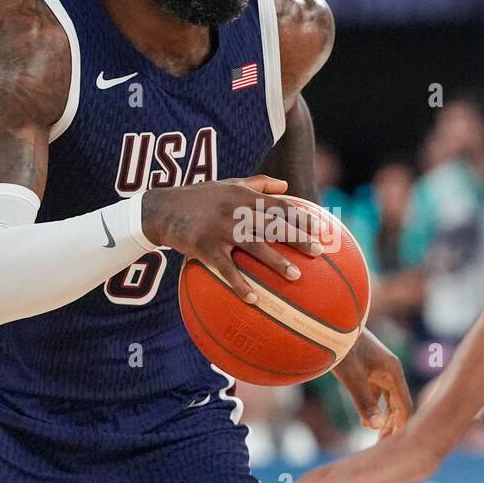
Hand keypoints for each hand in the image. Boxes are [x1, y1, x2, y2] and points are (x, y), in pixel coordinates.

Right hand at [141, 175, 321, 301]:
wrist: (161, 209)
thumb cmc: (198, 197)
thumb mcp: (228, 184)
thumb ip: (259, 183)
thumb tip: (286, 185)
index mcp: (244, 195)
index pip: (280, 205)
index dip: (302, 216)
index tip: (322, 227)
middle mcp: (235, 210)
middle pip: (273, 225)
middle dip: (297, 237)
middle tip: (318, 252)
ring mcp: (220, 229)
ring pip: (254, 246)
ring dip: (276, 262)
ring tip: (296, 276)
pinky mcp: (204, 247)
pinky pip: (225, 269)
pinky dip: (239, 284)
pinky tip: (253, 299)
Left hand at [332, 329, 412, 437]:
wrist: (329, 322)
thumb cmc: (342, 348)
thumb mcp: (352, 378)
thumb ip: (365, 403)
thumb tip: (376, 428)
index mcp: (393, 372)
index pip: (405, 406)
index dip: (400, 427)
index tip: (392, 446)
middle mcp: (390, 371)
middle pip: (398, 404)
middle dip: (392, 425)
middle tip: (382, 446)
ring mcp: (379, 369)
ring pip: (387, 399)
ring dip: (382, 417)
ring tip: (374, 436)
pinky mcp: (368, 369)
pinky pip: (376, 393)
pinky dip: (373, 407)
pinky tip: (363, 420)